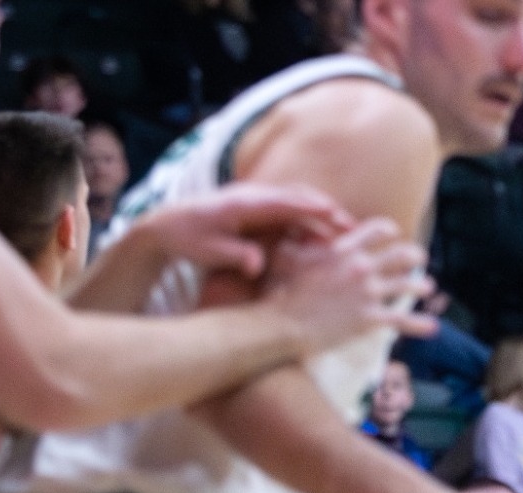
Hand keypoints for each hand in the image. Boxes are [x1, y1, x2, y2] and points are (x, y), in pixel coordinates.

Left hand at [136, 182, 354, 278]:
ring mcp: (257, 199)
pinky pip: (290, 209)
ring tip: (347, 231)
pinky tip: (324, 236)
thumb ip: (236, 256)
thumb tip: (258, 266)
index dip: (310, 207)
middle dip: (327, 210)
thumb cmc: (188, 238)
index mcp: (242, 203)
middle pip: (297, 196)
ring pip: (297, 201)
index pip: (283, 201)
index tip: (334, 213)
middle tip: (353, 227)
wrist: (169, 224)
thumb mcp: (209, 251)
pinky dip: (310, 219)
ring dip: (322, 214)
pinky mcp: (260, 207)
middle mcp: (253, 195)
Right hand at [260, 217, 437, 351]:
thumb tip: (303, 228)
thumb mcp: (288, 254)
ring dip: (421, 286)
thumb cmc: (279, 288)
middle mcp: (362, 268)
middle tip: (420, 257)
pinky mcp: (371, 319)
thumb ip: (302, 238)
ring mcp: (369, 293)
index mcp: (344, 249)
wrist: (282, 323)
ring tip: (428, 287)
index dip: (389, 230)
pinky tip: (433, 327)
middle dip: (415, 256)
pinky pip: (403, 320)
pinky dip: (421, 324)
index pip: (378, 230)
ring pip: (408, 286)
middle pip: (402, 256)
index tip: (394, 233)